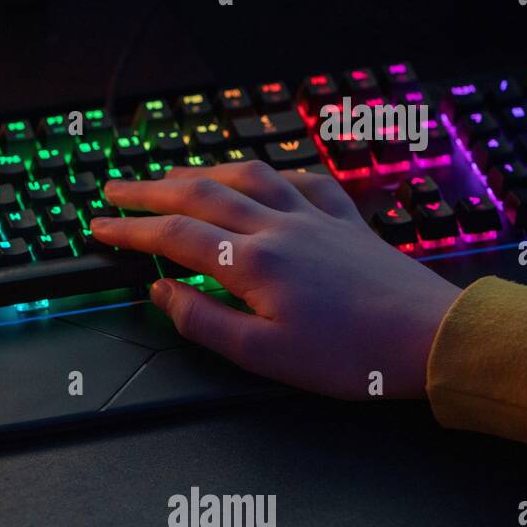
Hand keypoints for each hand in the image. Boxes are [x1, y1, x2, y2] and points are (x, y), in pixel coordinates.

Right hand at [91, 162, 462, 398]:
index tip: (97, 227)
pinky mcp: (346, 222)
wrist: (430, 338)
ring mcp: (314, 219)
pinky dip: (275, 175)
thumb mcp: (262, 356)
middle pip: (199, 193)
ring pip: (247, 176)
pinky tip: (267, 178)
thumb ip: (203, 321)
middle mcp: (277, 228)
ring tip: (174, 174)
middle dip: (148, 189)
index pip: (173, 236)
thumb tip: (160, 293)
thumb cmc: (349, 356)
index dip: (129, 230)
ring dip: (202, 170)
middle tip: (113, 188)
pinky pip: (304, 182)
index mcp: (252, 262)